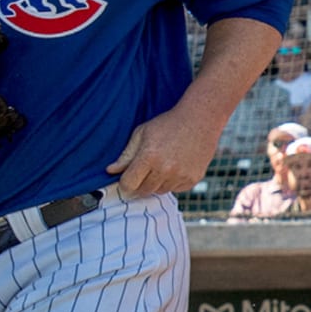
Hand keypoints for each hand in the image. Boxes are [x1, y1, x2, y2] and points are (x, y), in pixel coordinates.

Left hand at [109, 104, 223, 194]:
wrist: (200, 120)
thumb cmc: (167, 124)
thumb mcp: (142, 133)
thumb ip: (126, 155)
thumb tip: (110, 170)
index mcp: (149, 157)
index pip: (128, 184)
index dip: (124, 183)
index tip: (126, 178)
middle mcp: (165, 170)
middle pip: (143, 191)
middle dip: (139, 185)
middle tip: (142, 173)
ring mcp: (180, 176)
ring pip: (159, 191)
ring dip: (156, 183)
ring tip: (160, 166)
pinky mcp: (193, 179)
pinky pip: (175, 189)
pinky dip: (172, 182)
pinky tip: (174, 167)